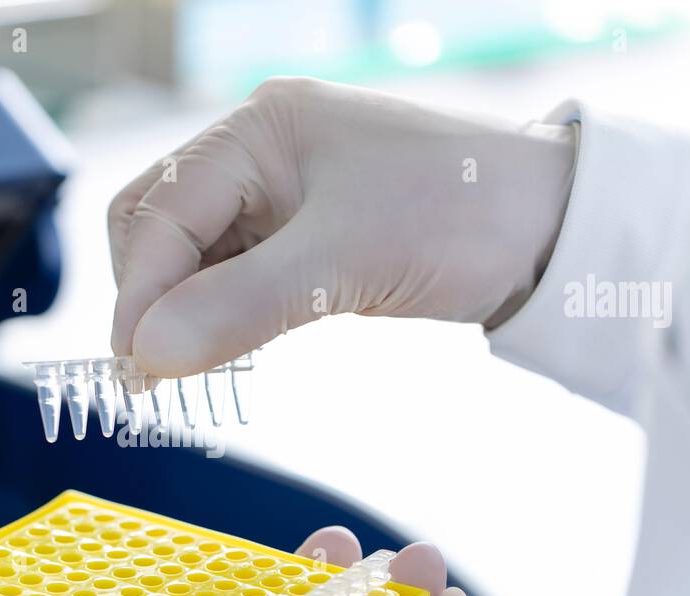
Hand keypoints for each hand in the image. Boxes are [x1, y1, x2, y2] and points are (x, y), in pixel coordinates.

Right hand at [107, 76, 575, 376]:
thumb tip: (147, 354)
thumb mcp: (345, 261)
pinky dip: (220, 313)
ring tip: (191, 368)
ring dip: (184, 312)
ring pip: (192, 257)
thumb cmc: (462, 215)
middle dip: (150, 298)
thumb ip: (240, 305)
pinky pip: (233, 274)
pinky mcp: (302, 233)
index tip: (138, 368)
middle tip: (158, 373)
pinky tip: (229, 347)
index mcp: (259, 129)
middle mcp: (258, 151)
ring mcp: (279, 193)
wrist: (551, 226)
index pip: (159, 211)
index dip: (138, 293)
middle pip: (158, 227)